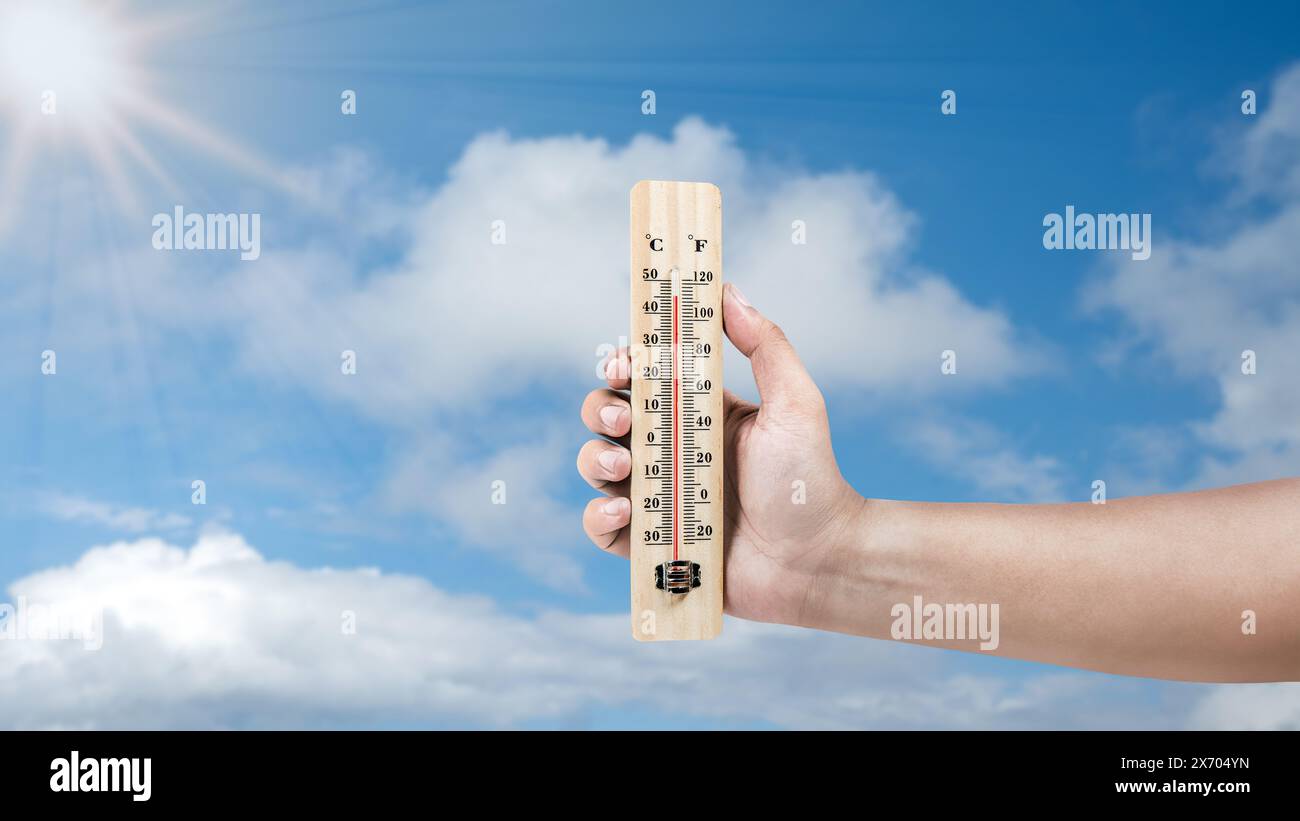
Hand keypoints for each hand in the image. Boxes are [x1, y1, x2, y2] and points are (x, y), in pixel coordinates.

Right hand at [578, 282, 864, 625]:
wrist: (819, 562)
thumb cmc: (811, 481)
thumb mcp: (795, 403)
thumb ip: (766, 345)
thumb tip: (727, 290)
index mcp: (698, 413)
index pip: (643, 378)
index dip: (621, 365)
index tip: (622, 362)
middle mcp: (672, 452)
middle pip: (608, 417)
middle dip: (601, 409)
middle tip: (624, 419)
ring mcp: (659, 497)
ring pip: (597, 467)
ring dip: (594, 459)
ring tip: (621, 468)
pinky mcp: (651, 544)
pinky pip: (603, 529)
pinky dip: (598, 518)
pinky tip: (619, 513)